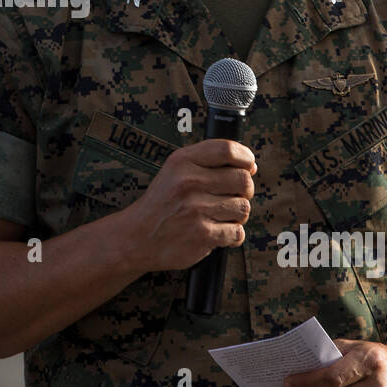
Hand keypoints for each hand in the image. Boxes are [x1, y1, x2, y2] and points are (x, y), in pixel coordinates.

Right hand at [119, 139, 255, 272]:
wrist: (136, 237)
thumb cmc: (161, 203)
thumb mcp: (174, 171)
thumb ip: (207, 162)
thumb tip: (250, 166)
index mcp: (182, 162)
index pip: (228, 150)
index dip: (246, 157)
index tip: (249, 166)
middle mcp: (189, 182)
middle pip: (243, 180)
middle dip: (244, 190)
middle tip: (232, 196)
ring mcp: (197, 209)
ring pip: (243, 207)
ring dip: (237, 214)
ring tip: (220, 216)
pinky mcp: (203, 235)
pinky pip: (237, 232)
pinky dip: (232, 235)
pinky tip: (217, 232)